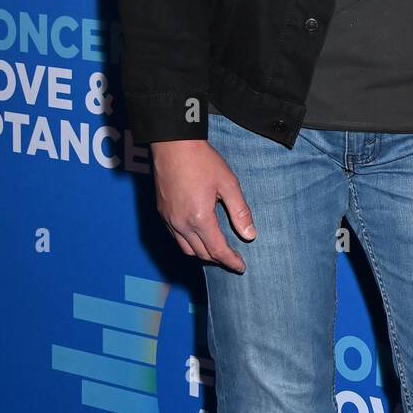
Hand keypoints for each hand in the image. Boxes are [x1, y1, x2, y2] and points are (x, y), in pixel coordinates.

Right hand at [150, 140, 256, 272]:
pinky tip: (199, 235)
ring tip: (218, 249)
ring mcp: (168, 219)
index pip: (217, 250)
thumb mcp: (228, 184)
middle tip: (233, 258)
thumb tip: (250, 235)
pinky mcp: (162, 213)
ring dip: (202, 253)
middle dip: (218, 259)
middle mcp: (180, 224)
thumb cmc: (202, 161)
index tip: (241, 267)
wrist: (173, 145)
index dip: (231, 261)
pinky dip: (189, 243)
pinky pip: (176, 237)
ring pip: (186, 248)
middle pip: (201, 253)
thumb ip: (240, 211)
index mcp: (199, 218)